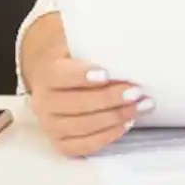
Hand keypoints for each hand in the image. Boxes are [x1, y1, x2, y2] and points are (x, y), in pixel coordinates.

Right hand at [26, 41, 153, 156]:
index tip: (106, 74)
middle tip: (136, 92)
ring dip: (115, 117)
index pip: (61, 76)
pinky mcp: (60, 142)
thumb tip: (128, 39)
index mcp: (46, 72)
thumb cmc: (75, 59)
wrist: (53, 76)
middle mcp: (43, 101)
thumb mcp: (80, 44)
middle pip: (76, 104)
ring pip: (83, 126)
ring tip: (140, 107)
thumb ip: (97, 43)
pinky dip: (107, 136)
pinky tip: (125, 124)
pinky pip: (84, 146)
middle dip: (109, 99)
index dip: (82, 76)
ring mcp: (50, 125)